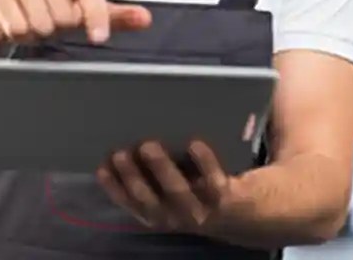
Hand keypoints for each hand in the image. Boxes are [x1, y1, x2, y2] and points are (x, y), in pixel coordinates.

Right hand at [0, 0, 150, 43]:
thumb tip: (144, 18)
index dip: (97, 18)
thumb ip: (114, 15)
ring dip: (39, 32)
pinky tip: (19, 23)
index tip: (98, 37)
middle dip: (59, 27)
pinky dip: (21, 34)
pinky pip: (19, 28)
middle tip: (52, 21)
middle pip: (65, 15)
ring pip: (42, 24)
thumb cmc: (45, 6)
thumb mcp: (81, 10)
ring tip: (35, 22)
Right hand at [96, 140, 235, 232]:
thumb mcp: (176, 188)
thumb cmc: (202, 190)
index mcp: (159, 214)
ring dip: (161, 169)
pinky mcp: (228, 200)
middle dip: (132, 177)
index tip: (101, 167)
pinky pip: (213, 183)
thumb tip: (130, 135)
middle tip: (120, 153)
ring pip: (177, 192)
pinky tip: (194, 144)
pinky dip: (203, 163)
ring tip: (148, 145)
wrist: (251, 213)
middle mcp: (177, 218)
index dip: (113, 188)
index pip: (130, 203)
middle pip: (150, 201)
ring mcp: (202, 211)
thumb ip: (155, 172)